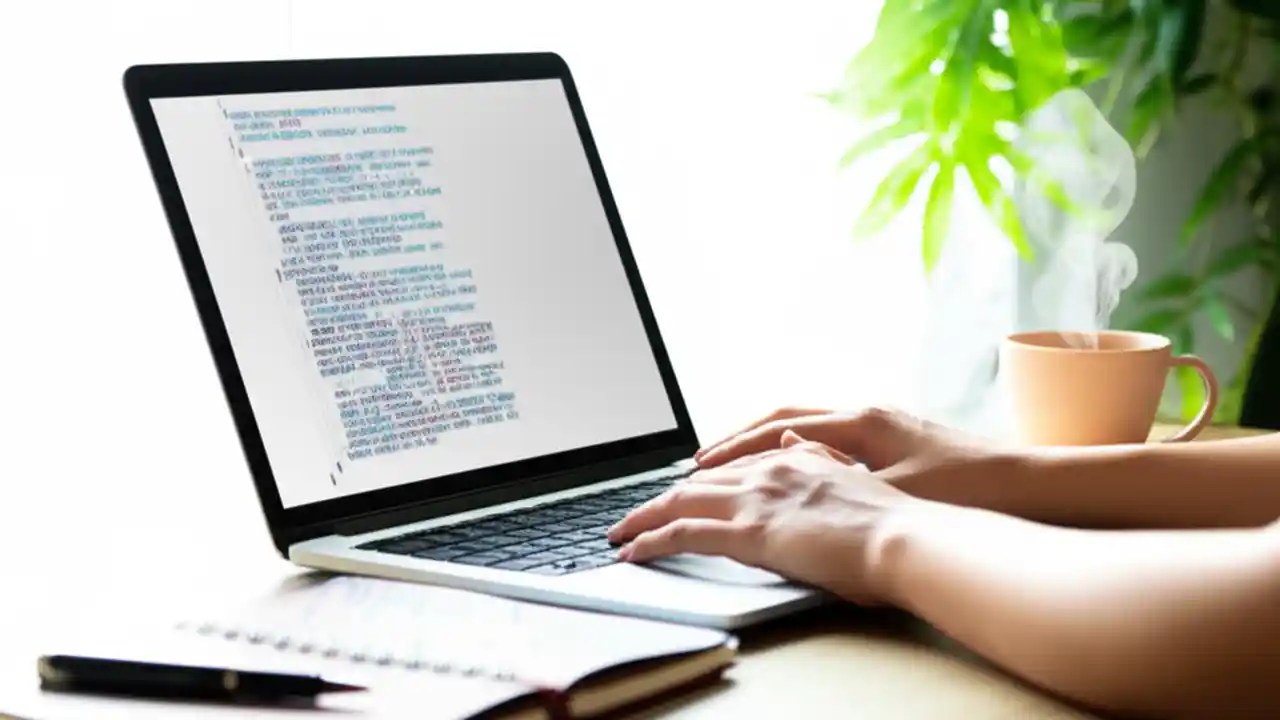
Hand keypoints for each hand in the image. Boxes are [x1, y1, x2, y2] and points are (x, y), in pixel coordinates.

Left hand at [608, 430, 925, 603]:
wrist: (909, 539)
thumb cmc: (896, 524)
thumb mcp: (858, 481)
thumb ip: (821, 463)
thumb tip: (789, 446)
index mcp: (798, 458)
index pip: (737, 465)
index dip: (706, 478)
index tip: (686, 488)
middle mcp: (770, 470)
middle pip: (699, 478)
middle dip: (662, 495)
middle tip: (636, 511)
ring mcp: (757, 499)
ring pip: (680, 500)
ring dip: (643, 516)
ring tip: (619, 531)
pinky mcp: (749, 533)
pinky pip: (682, 533)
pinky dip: (650, 540)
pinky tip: (632, 550)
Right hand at [694, 406, 993, 486]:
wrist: (1030, 484)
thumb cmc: (970, 489)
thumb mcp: (897, 488)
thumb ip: (838, 472)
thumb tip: (785, 451)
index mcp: (864, 422)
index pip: (782, 426)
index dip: (736, 446)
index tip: (700, 464)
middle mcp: (868, 414)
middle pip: (786, 417)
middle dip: (739, 439)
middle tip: (700, 462)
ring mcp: (882, 425)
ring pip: (806, 425)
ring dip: (765, 442)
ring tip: (732, 463)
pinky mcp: (896, 441)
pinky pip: (828, 438)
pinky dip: (795, 450)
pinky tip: (786, 470)